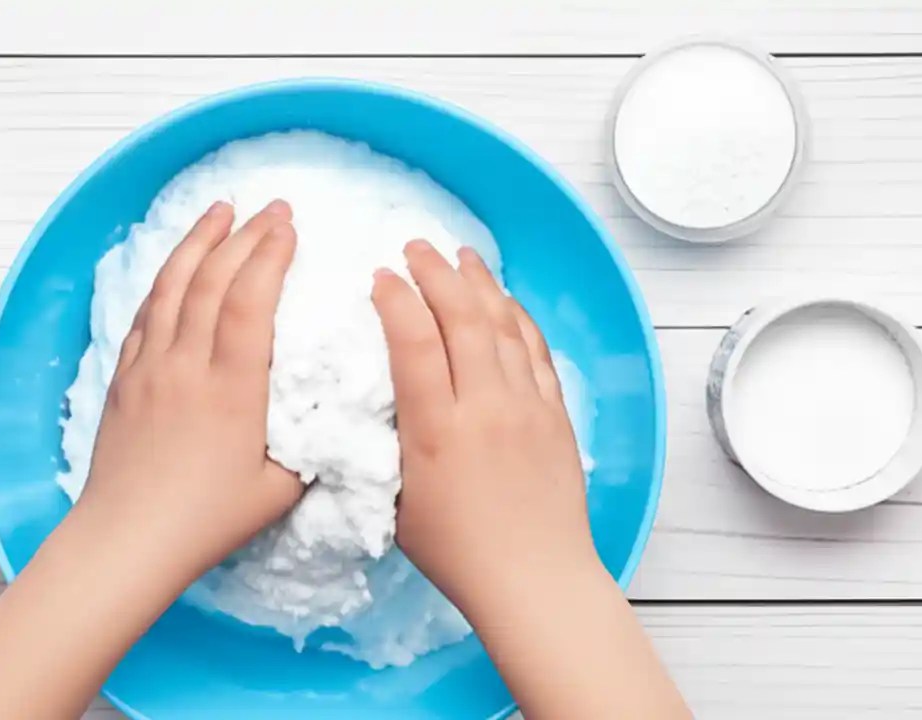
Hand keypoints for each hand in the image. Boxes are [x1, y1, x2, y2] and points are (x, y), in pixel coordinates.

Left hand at [75, 199, 303, 584]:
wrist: (128, 538)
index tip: (289, 227)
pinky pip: (144, 314)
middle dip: (244, 236)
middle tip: (270, 208)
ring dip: (197, 242)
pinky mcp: (123, 378)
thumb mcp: (279, 490)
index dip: (270, 255)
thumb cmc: (207, 521)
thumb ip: (309, 446)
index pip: (250, 300)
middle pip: (212, 280)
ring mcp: (149, 367)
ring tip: (219, 211)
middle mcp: (186, 365)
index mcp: (231, 387)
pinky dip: (164, 280)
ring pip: (172, 286)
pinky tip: (176, 267)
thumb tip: (331, 415)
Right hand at [372, 240, 597, 611]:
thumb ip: (384, 450)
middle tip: (414, 248)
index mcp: (436, 432)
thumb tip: (367, 409)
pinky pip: (536, 350)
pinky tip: (504, 300)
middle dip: (435, 274)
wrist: (534, 578)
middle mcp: (485, 409)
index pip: (413, 344)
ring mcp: (526, 408)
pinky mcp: (554, 415)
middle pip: (461, 319)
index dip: (395, 301)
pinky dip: (517, 317)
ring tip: (459, 256)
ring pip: (502, 326)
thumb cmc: (457, 552)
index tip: (380, 278)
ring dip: (478, 284)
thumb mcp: (396, 505)